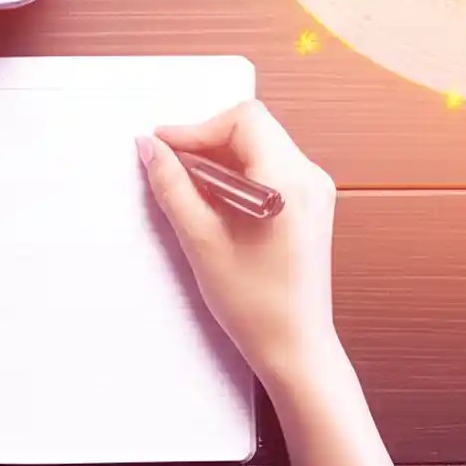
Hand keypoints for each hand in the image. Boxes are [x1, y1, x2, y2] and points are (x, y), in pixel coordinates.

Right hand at [137, 99, 337, 387]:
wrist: (295, 346)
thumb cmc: (254, 304)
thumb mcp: (201, 241)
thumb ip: (173, 187)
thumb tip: (150, 148)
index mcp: (288, 182)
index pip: (243, 119)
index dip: (197, 128)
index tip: (164, 149)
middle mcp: (309, 178)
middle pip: (251, 128)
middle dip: (206, 142)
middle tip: (172, 169)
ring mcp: (314, 190)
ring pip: (259, 146)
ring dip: (220, 159)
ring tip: (191, 192)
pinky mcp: (310, 204)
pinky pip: (269, 168)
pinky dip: (237, 175)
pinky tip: (215, 204)